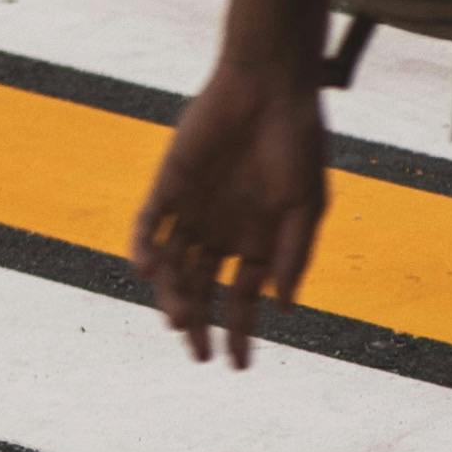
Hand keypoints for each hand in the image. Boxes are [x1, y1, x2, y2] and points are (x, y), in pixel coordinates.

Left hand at [132, 60, 327, 367]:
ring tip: (179, 316)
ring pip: (172, 267)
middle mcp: (221, 232)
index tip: (237, 365)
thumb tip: (282, 307)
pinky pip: (147, 227)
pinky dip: (144, 250)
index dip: (240, 333)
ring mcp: (192, 211)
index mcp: (257, 241)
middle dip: (198, 324)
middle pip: (201, 291)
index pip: (241, 300)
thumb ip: (294, 254)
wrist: (268, 86)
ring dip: (172, 295)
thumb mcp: (308, 204)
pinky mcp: (167, 186)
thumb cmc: (298, 142)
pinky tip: (150, 269)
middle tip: (196, 351)